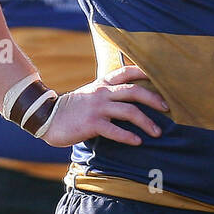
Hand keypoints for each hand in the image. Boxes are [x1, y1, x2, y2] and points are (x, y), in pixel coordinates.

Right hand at [40, 66, 168, 146]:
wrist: (46, 117)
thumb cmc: (72, 109)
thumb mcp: (90, 94)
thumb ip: (107, 93)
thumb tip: (128, 98)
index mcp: (103, 84)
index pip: (126, 71)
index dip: (144, 72)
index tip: (161, 78)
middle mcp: (102, 93)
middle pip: (134, 91)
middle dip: (154, 99)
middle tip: (168, 108)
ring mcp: (97, 108)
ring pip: (129, 111)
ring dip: (146, 122)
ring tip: (157, 132)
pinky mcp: (92, 124)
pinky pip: (115, 130)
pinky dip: (128, 136)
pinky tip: (137, 142)